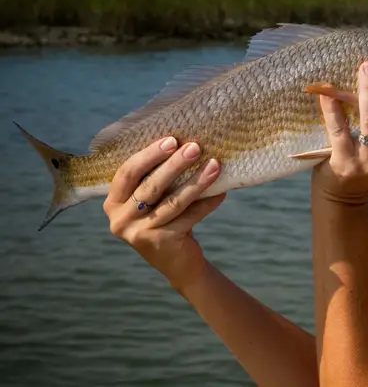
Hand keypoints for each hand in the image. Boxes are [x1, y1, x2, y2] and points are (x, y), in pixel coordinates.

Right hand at [103, 137, 225, 290]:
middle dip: (175, 164)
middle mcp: (120, 220)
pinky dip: (207, 203)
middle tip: (195, 147)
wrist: (178, 262)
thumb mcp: (152, 200)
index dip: (149, 155)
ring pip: (173, 202)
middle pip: (150, 186)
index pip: (127, 173)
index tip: (172, 140)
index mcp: (112, 203)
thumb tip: (186, 142)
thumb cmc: (165, 219)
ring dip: (196, 181)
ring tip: (215, 165)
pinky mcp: (161, 243)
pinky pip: (189, 217)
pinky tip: (221, 191)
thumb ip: (155, 177)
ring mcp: (139, 234)